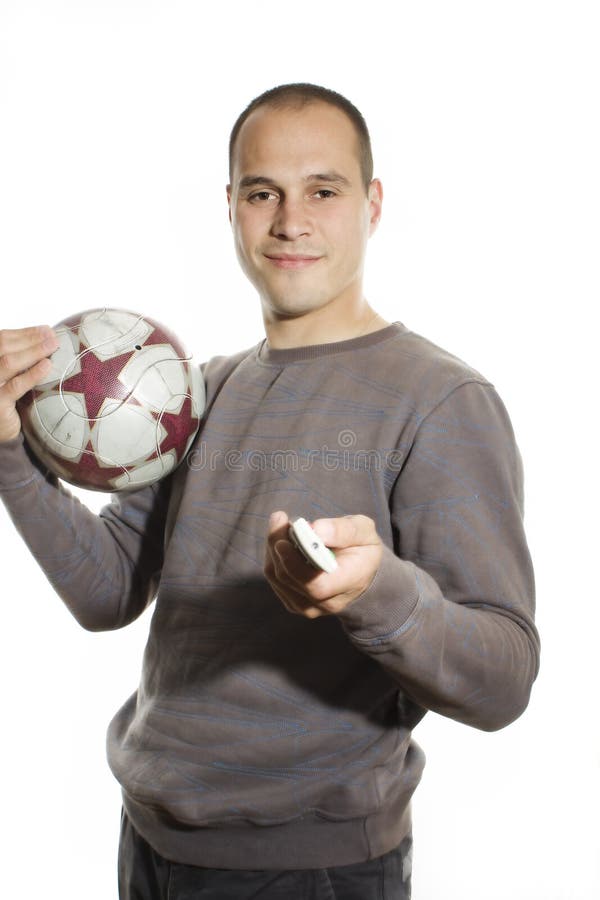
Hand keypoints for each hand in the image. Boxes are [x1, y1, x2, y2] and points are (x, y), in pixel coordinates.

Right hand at [0, 325, 59, 442]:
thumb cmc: (6, 397)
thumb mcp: (8, 374)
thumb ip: (18, 355)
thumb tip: (45, 333)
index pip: (1, 339)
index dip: (24, 332)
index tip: (45, 329)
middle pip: (4, 347)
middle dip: (31, 339)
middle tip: (53, 336)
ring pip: (8, 362)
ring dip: (33, 351)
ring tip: (53, 345)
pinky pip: (15, 386)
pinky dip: (32, 374)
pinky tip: (47, 365)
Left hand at [264, 511, 382, 617]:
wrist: (360, 573)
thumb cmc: (362, 547)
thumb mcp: (364, 531)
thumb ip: (343, 530)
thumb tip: (315, 529)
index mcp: (349, 583)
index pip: (316, 584)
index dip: (294, 564)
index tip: (282, 540)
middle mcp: (328, 602)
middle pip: (290, 577)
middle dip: (278, 544)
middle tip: (280, 517)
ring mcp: (309, 607)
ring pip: (277, 577)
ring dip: (273, 547)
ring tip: (282, 524)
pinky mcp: (295, 604)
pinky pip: (274, 579)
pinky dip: (273, 556)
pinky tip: (283, 540)